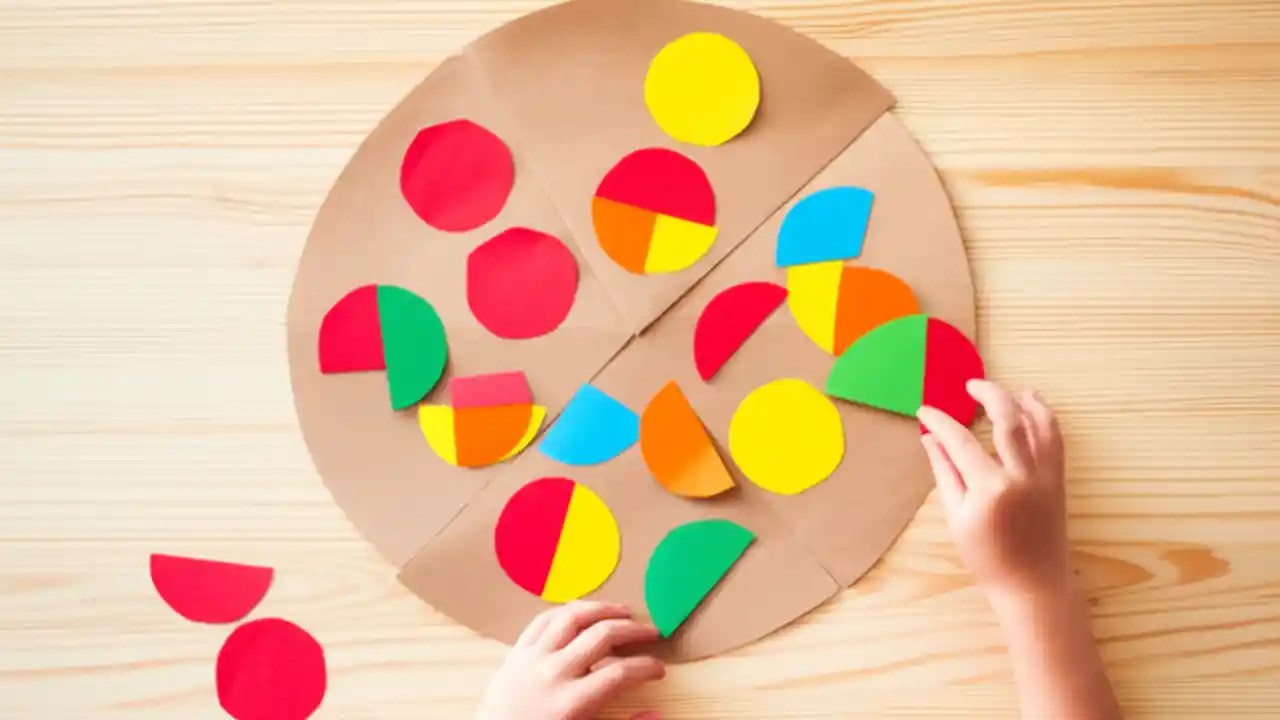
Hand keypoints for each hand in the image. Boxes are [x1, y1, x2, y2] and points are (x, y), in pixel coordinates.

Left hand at [477, 601, 663, 719]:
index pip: (621, 673)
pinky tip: (582, 612)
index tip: (658, 669)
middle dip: (633, 631)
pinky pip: (542, 620)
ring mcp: (531, 659)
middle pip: (602, 636)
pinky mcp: (515, 654)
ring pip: (571, 618)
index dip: (646, 667)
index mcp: (573, 703)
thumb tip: (657, 714)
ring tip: (622, 612)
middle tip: (651, 632)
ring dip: (601, 609)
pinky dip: (566, 611)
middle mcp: (553, 674)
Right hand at [918, 380, 1073, 601]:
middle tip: (969, 386)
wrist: (1034, 585)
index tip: (925, 411)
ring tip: (1008, 389)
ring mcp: (1045, 476)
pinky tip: (1034, 407)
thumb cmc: (988, 559)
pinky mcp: (1058, 480)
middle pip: (1007, 418)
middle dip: (987, 394)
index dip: (940, 421)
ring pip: (1039, 423)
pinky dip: (1045, 418)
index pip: (959, 441)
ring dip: (1023, 400)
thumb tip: (930, 440)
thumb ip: (944, 473)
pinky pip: (1055, 439)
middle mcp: (1021, 476)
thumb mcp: (956, 518)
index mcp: (990, 488)